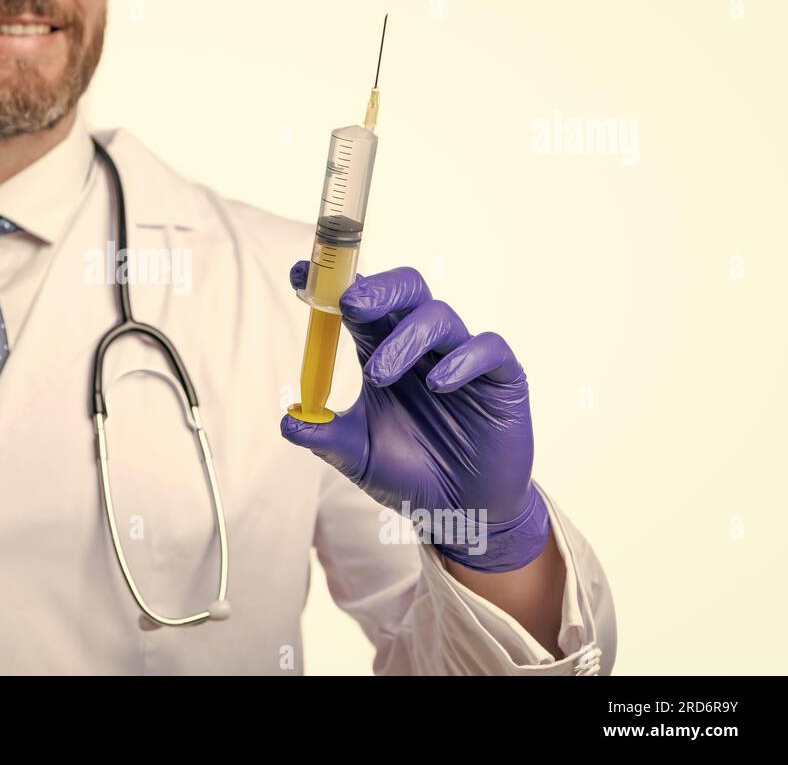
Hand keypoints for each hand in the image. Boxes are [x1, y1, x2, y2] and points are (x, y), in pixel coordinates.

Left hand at [280, 262, 548, 571]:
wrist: (460, 513)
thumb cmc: (408, 474)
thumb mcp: (357, 456)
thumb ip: (324, 435)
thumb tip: (287, 419)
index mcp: (383, 351)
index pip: (360, 304)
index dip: (333, 284)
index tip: (301, 276)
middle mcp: (422, 346)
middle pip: (406, 289)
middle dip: (377, 288)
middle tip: (350, 304)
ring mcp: (461, 357)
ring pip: (439, 316)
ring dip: (405, 339)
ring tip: (378, 376)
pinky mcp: (501, 378)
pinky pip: (488, 348)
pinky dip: (462, 360)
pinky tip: (438, 385)